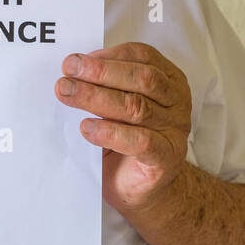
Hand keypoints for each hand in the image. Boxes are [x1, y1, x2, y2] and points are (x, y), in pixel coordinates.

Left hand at [55, 41, 191, 212]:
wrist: (142, 188)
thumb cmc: (127, 141)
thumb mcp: (117, 106)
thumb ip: (106, 86)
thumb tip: (74, 70)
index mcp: (168, 79)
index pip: (142, 56)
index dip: (109, 55)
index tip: (78, 59)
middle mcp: (176, 101)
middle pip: (141, 78)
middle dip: (100, 72)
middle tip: (68, 71)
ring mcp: (174, 129)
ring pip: (136, 107)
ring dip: (97, 98)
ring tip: (68, 93)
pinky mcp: (166, 157)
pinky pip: (140, 141)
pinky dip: (110, 132)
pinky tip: (87, 128)